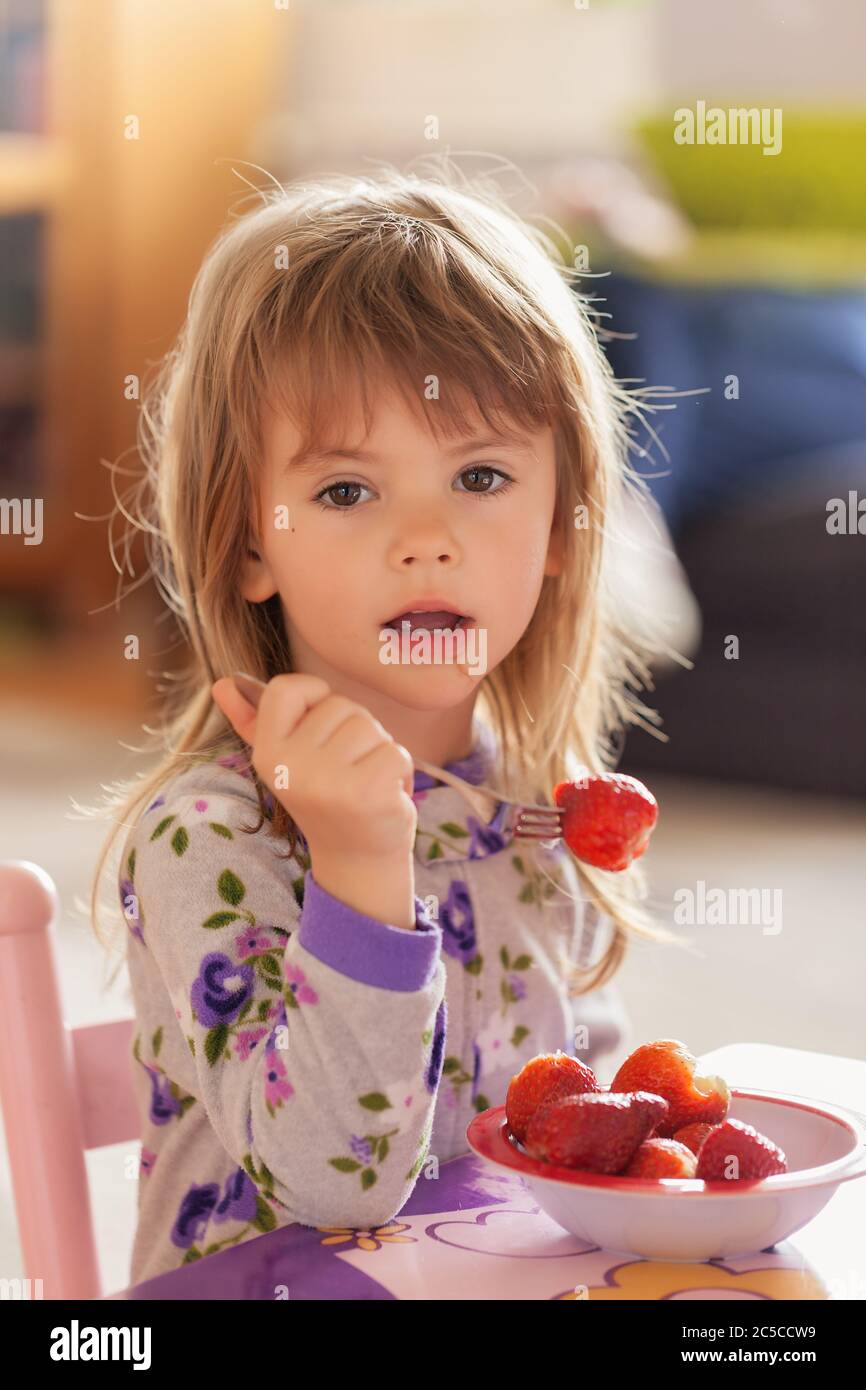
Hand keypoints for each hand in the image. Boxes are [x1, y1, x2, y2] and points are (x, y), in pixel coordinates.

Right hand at [211, 673, 417, 865]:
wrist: (354, 860)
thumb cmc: (325, 798)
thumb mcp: (285, 761)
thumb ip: (252, 722)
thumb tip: (220, 684)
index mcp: (267, 753)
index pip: (285, 687)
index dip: (314, 694)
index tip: (322, 724)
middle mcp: (290, 767)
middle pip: (340, 705)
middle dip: (355, 731)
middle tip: (347, 771)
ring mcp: (328, 782)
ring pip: (371, 727)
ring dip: (379, 751)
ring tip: (365, 782)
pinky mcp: (368, 793)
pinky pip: (396, 751)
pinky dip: (400, 770)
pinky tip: (386, 795)